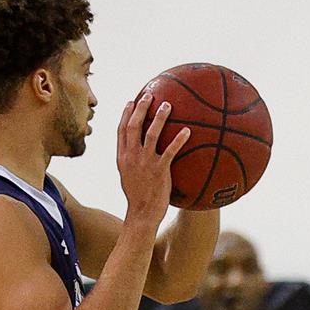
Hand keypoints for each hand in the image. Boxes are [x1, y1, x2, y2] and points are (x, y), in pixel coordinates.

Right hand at [116, 97, 191, 229]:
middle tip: (149, 95)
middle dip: (141, 108)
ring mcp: (145, 162)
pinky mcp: (159, 170)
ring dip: (160, 117)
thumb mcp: (128, 177)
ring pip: (151, 134)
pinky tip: (188, 131)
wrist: (142, 214)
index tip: (131, 101)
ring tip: (168, 105)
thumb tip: (139, 151)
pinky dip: (179, 139)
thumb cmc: (138, 197)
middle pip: (134, 126)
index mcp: (122, 157)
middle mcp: (131, 156)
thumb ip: (131, 162)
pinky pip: (170, 151)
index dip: (126, 114)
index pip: (121, 130)